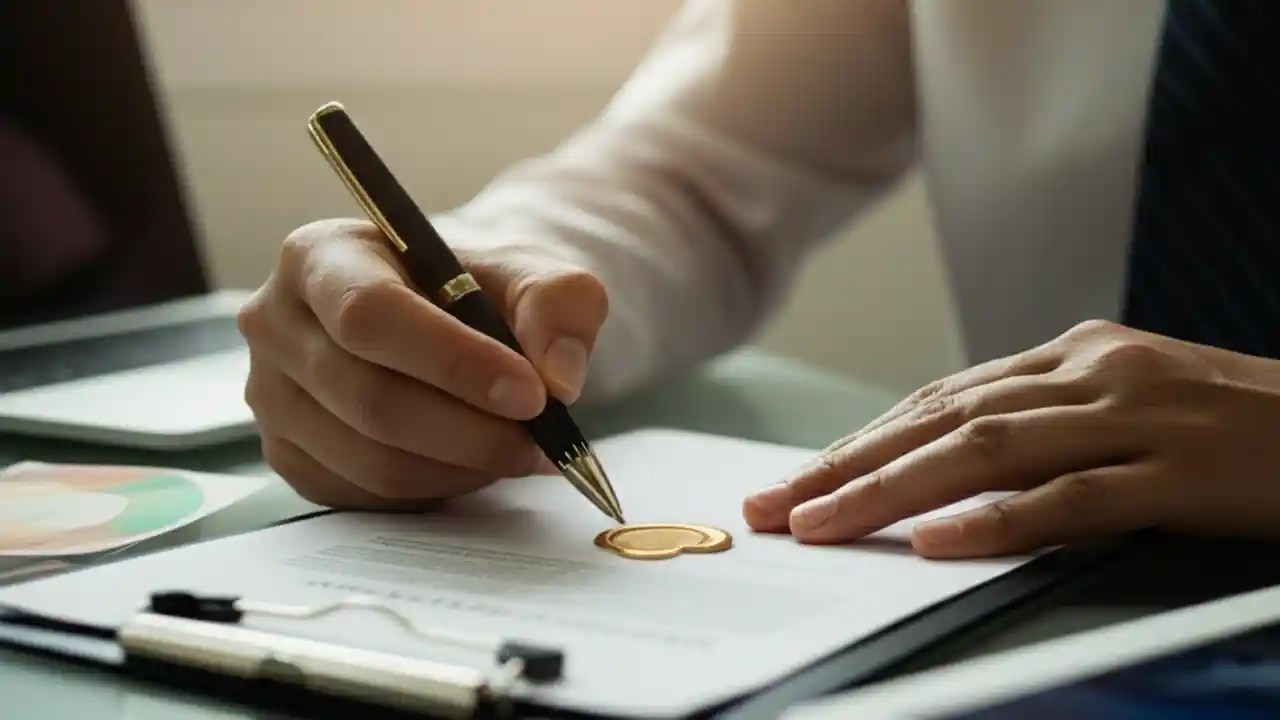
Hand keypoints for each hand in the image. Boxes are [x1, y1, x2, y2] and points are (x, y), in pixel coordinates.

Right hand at [237, 218, 607, 508]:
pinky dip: (436, 489)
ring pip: (372, 460)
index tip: (531, 395)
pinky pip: (367, 495)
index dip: (454, 362)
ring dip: (462, 466)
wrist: (445, 316)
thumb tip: (559, 376)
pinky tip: (473, 461)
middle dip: (472, 431)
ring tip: (518, 449)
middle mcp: (276, 325)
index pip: (371, 315)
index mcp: (320, 255)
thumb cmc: (475, 287)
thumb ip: (558, 303)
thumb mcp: (529, 271)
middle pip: (371, 399)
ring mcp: (271, 397)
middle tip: (542, 442)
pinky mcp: (289, 457)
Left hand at [743, 320, 1279, 557]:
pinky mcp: (1182, 472)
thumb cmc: (1232, 429)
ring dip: (892, 490)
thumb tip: (943, 470)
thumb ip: (1042, 424)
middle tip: (774, 506)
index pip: (940, 399)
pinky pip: (1074, 498)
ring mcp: (1137, 417)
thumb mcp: (1126, 404)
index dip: (860, 441)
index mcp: (1074, 356)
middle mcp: (1093, 373)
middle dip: (846, 466)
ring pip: (987, 451)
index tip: (797, 478)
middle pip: (942, 420)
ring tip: (822, 523)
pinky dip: (1000, 521)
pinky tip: (938, 542)